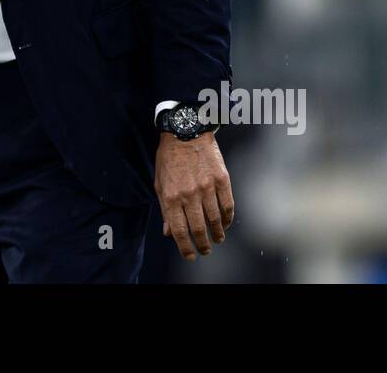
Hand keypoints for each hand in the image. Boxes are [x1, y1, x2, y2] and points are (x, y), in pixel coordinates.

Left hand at [154, 130, 233, 260]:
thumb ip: (164, 209)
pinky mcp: (221, 179)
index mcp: (170, 197)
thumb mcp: (159, 182)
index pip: (179, 230)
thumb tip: (168, 232)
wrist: (186, 132)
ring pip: (215, 220)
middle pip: (198, 228)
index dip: (185, 247)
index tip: (190, 255)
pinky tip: (225, 223)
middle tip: (205, 250)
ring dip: (216, 234)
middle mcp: (189, 194)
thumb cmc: (169, 157)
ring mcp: (207, 187)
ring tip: (217, 240)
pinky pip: (227, 205)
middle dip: (202, 244)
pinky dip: (227, 218)